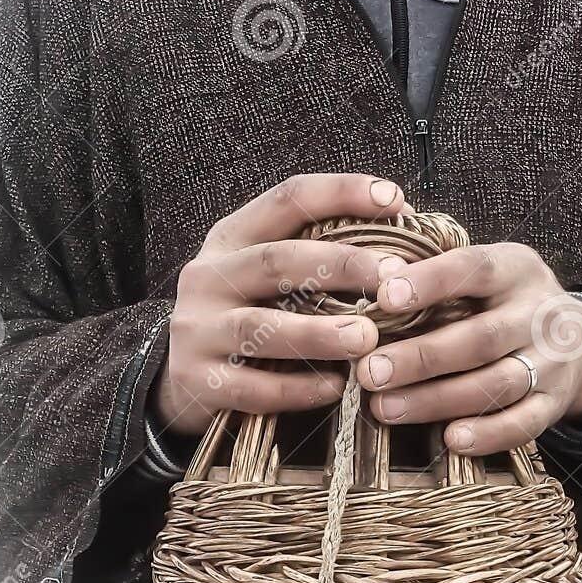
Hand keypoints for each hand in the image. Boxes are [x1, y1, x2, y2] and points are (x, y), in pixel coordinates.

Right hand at [155, 174, 411, 435]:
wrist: (179, 379)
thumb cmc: (248, 316)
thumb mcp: (265, 276)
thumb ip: (317, 253)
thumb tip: (402, 224)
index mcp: (231, 238)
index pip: (287, 200)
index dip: (340, 194)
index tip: (394, 200)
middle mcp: (208, 277)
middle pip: (275, 261)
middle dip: (339, 265)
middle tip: (394, 276)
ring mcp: (198, 331)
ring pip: (260, 328)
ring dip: (318, 333)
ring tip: (367, 338)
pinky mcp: (198, 382)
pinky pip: (253, 387)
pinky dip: (297, 388)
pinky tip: (335, 388)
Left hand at [355, 243, 581, 455]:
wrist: (578, 336)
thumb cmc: (502, 300)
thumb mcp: (485, 271)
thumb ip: (438, 272)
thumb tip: (376, 274)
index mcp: (515, 269)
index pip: (474, 269)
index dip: (430, 282)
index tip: (383, 297)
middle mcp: (538, 314)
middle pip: (481, 338)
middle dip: (422, 358)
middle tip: (369, 372)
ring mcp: (551, 362)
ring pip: (497, 385)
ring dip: (438, 401)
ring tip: (387, 408)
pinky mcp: (555, 403)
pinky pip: (524, 424)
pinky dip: (488, 435)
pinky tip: (450, 440)